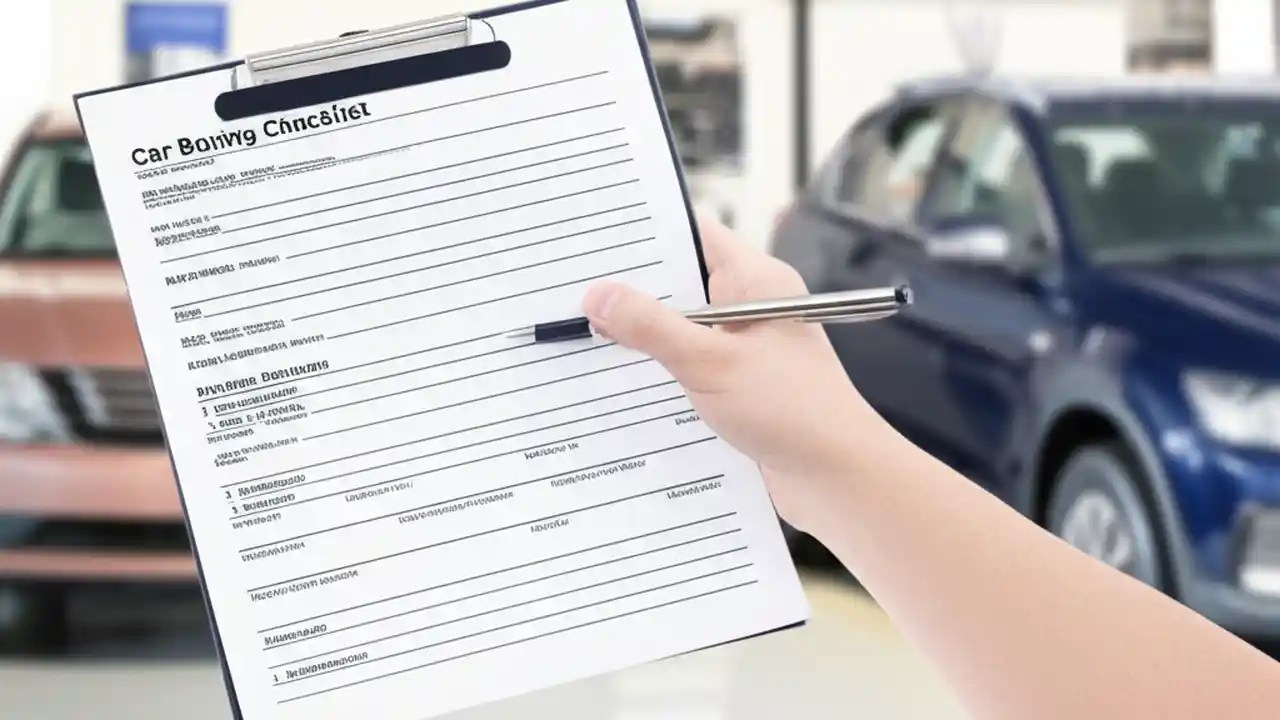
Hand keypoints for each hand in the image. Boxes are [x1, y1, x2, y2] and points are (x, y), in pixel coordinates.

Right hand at [582, 218, 891, 532]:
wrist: (837, 478)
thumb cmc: (793, 410)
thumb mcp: (711, 362)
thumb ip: (652, 327)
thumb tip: (599, 296)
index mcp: (756, 281)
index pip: (694, 234)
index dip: (646, 233)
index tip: (596, 238)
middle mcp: (752, 307)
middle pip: (681, 285)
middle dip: (632, 292)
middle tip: (574, 293)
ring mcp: (746, 348)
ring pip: (681, 331)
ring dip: (643, 339)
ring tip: (585, 338)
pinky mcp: (740, 387)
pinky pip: (690, 368)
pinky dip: (660, 374)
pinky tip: (622, 386)